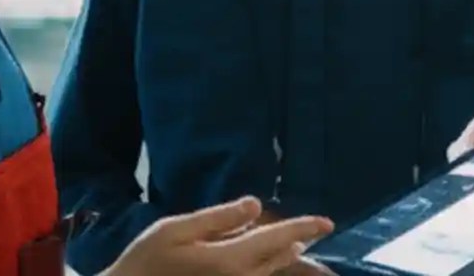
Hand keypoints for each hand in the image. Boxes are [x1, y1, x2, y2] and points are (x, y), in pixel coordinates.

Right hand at [103, 196, 333, 275]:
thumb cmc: (146, 261)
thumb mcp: (176, 229)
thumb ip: (219, 218)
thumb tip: (256, 205)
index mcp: (228, 261)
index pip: (276, 239)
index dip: (304, 228)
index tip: (327, 221)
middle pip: (277, 259)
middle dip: (298, 242)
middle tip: (317, 229)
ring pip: (268, 273)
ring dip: (283, 256)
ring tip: (298, 243)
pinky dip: (265, 267)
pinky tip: (267, 259)